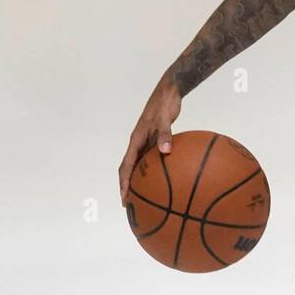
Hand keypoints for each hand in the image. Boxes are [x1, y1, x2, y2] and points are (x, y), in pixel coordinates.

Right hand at [119, 76, 182, 205]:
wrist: (170, 90)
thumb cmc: (165, 103)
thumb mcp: (164, 118)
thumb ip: (165, 134)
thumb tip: (165, 150)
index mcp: (136, 139)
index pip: (126, 166)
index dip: (124, 183)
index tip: (125, 198)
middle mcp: (139, 142)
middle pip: (129, 169)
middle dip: (128, 187)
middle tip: (132, 204)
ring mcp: (147, 141)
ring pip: (140, 165)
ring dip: (140, 180)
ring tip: (145, 196)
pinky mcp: (157, 138)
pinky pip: (154, 158)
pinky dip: (156, 169)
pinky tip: (167, 178)